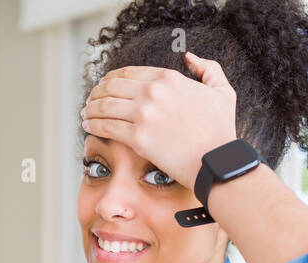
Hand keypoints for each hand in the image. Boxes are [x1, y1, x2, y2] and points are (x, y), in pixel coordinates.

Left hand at [81, 51, 237, 190]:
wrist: (217, 160)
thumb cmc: (220, 131)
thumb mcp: (222, 91)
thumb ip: (207, 69)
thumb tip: (189, 57)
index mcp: (168, 78)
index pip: (128, 72)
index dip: (110, 79)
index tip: (104, 87)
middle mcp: (153, 92)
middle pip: (111, 86)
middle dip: (96, 93)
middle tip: (90, 101)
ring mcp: (144, 114)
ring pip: (104, 105)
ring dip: (90, 109)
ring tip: (86, 114)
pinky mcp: (138, 137)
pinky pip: (106, 127)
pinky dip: (93, 125)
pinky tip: (88, 127)